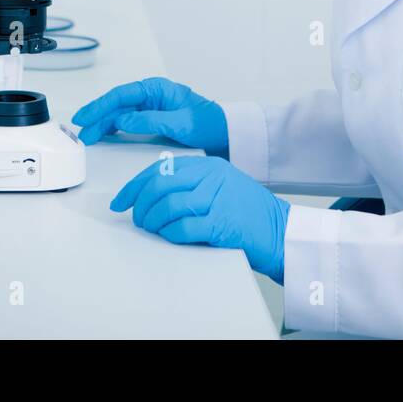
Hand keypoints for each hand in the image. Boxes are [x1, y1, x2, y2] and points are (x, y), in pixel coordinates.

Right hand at [72, 78, 228, 155]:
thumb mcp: (181, 123)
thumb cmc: (208, 123)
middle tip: (81, 129)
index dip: (101, 105)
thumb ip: (151, 120)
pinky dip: (112, 128)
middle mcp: (150, 96)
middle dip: (97, 116)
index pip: (122, 95)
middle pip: (116, 104)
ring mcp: (149, 107)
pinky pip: (125, 121)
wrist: (222, 133)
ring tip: (88, 135)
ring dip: (102, 124)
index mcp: (157, 89)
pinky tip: (103, 135)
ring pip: (119, 113)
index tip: (87, 116)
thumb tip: (123, 120)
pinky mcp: (150, 119)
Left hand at [110, 155, 290, 281]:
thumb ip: (190, 184)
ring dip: (153, 222)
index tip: (121, 201)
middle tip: (138, 220)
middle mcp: (212, 177)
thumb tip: (149, 195)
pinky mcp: (221, 223)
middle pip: (159, 186)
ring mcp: (217, 199)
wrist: (281, 231)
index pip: (160, 169)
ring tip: (153, 230)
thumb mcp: (220, 185)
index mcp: (208, 165)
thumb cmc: (248, 212)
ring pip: (167, 207)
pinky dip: (170, 234)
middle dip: (141, 206)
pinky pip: (182, 228)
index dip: (134, 186)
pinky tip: (171, 236)